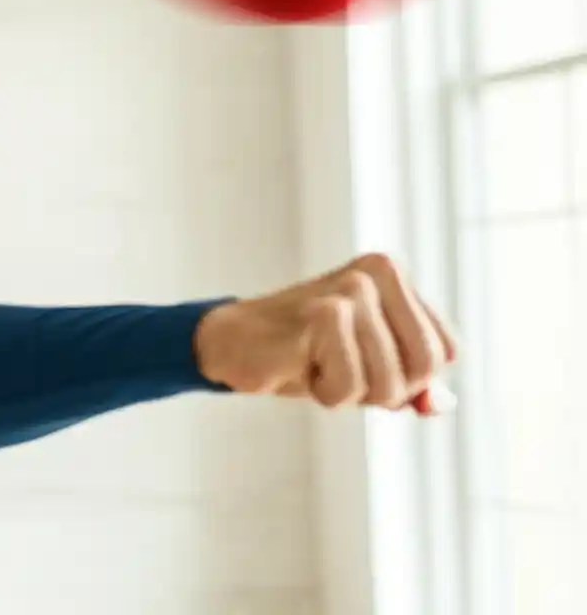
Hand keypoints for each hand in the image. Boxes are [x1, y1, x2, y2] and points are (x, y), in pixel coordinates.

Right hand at [194, 253, 457, 414]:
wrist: (233, 345)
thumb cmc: (301, 354)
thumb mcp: (368, 369)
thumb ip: (412, 385)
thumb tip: (440, 406)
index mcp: (393, 273)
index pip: (444, 352)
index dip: (408, 378)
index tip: (362, 363)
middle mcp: (378, 271)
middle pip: (424, 368)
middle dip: (383, 390)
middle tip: (338, 370)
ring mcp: (352, 289)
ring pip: (389, 383)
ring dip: (349, 394)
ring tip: (314, 366)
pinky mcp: (325, 315)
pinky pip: (351, 386)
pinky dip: (326, 393)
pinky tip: (299, 367)